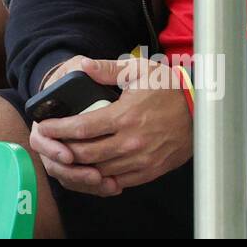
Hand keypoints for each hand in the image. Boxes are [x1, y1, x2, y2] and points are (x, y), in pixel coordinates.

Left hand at [30, 56, 191, 195]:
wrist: (201, 110)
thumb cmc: (168, 88)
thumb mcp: (138, 71)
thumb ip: (107, 69)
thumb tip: (81, 65)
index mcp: (124, 116)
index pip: (81, 129)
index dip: (58, 130)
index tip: (44, 127)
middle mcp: (130, 142)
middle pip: (85, 154)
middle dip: (62, 150)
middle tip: (50, 144)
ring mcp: (141, 160)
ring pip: (99, 171)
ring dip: (79, 166)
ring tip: (65, 156)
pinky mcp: (150, 171)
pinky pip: (118, 181)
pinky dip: (101, 178)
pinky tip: (91, 168)